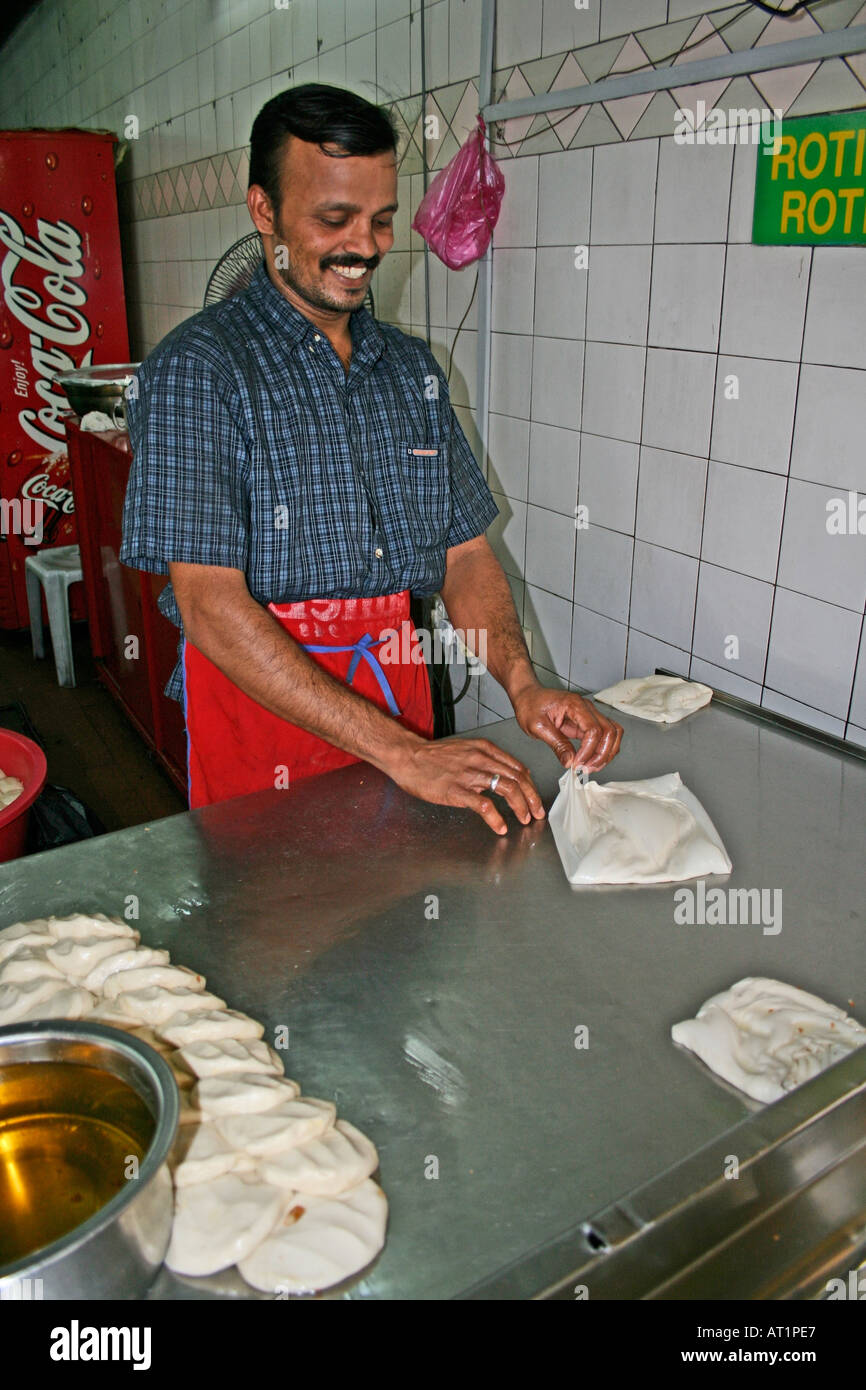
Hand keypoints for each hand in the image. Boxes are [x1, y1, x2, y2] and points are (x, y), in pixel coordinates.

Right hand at [387, 735, 545, 835]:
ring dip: (520, 806)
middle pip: (518, 778)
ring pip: (506, 789)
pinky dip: (496, 818)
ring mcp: (469, 775)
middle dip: (532, 797)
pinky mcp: (456, 790)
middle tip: (537, 812)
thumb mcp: (465, 749)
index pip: (518, 767)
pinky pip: (484, 805)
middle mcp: (481, 759)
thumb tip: (505, 775)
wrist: (407, 757)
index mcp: (484, 749)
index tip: (534, 797)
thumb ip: (486, 760)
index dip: (531, 785)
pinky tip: (500, 826)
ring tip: (524, 818)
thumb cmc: (433, 756)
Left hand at [511, 683, 622, 771]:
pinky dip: (603, 749)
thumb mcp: (537, 726)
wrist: (528, 695)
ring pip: (613, 733)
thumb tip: (570, 762)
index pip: (594, 729)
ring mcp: (589, 714)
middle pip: (610, 731)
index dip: (589, 750)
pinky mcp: (587, 722)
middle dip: (601, 754)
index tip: (577, 763)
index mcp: (574, 705)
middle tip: (586, 769)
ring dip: (606, 753)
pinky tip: (591, 760)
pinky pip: (605, 735)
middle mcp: (586, 707)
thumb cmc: (530, 705)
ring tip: (590, 767)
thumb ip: (556, 744)